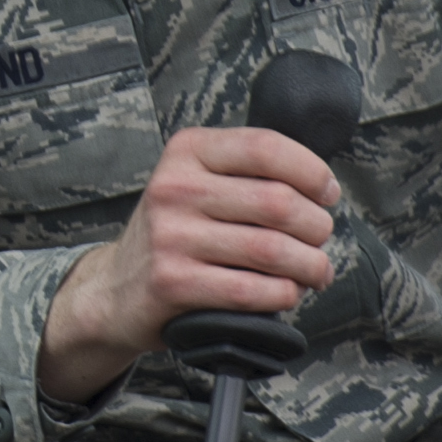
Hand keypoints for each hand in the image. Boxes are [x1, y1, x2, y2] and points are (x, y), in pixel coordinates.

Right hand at [38, 125, 340, 406]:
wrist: (115, 289)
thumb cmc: (174, 233)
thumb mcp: (196, 183)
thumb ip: (246, 173)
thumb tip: (320, 186)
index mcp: (187, 152)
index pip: (266, 148)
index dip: (311, 171)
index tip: (326, 194)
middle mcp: (175, 188)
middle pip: (278, 202)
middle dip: (316, 225)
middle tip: (320, 239)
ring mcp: (171, 236)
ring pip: (271, 250)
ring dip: (310, 265)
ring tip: (316, 271)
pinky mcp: (173, 282)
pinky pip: (251, 290)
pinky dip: (283, 294)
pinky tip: (287, 292)